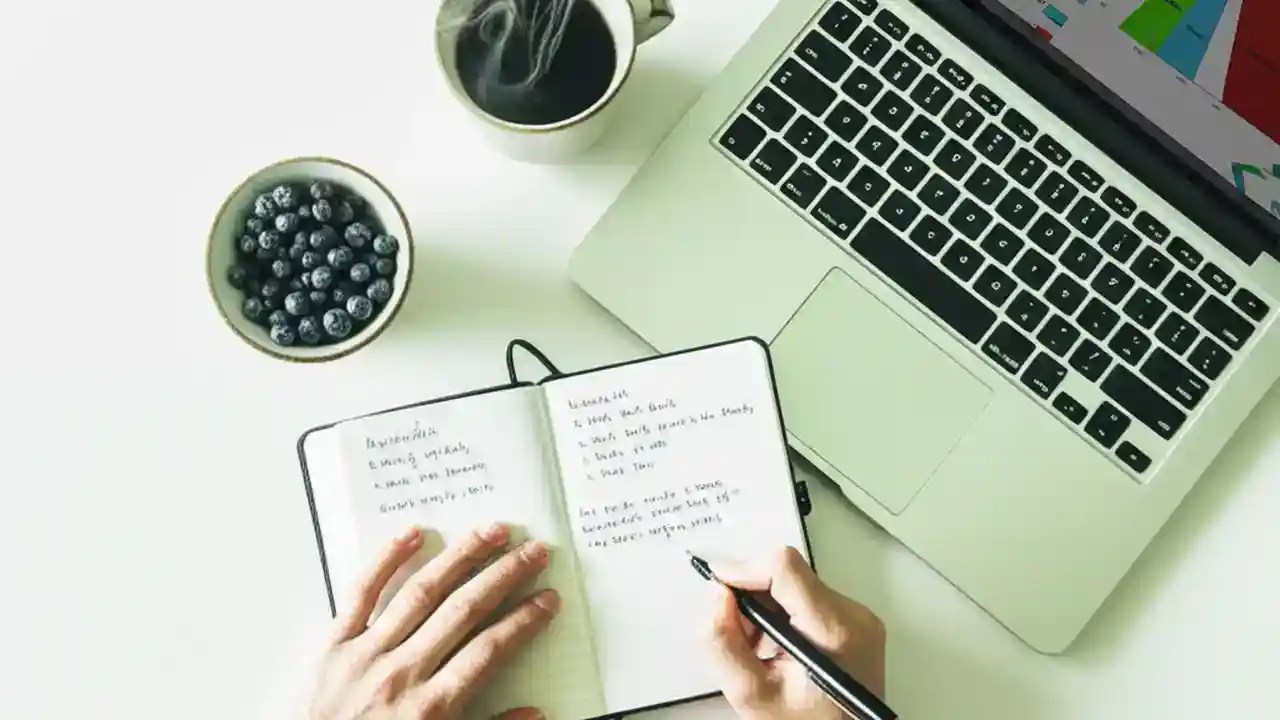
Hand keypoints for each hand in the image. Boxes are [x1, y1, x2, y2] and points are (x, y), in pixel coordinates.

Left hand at [305, 525, 555, 719]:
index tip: (547, 599)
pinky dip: (386, 560)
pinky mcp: (333, 644)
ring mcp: (366, 654)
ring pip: (421, 593)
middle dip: (504, 577)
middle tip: (533, 552)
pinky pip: (361, 593)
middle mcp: (402, 674)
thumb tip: (535, 714)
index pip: (489, 651)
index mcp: (431, 710)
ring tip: (491, 532)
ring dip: (461, 557)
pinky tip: (413, 534)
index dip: (523, 622)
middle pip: (463, 612)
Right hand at [703, 547, 885, 719]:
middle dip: (752, 595)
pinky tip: (777, 645)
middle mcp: (854, 615)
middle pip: (788, 574)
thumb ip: (723, 642)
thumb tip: (717, 594)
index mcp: (833, 631)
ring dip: (766, 605)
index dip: (744, 570)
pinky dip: (783, 613)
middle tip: (741, 635)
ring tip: (758, 647)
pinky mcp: (857, 620)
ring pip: (796, 583)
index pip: (784, 568)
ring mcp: (860, 617)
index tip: (719, 589)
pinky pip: (809, 597)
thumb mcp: (751, 694)